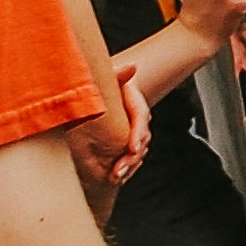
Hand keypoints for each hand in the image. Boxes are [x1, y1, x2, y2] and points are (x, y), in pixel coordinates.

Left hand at [66, 72, 148, 209]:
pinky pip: (130, 157)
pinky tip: (116, 178)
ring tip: (116, 178)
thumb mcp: (110, 75)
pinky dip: (125, 168)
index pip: (141, 119)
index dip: (138, 135)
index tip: (132, 148)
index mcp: (136, 103)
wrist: (104, 89)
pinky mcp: (125, 141)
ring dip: (129, 166)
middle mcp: (138, 120)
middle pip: (141, 140)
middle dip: (132, 158)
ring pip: (138, 152)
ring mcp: (133, 131)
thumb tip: (131, 67)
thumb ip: (119, 73)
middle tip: (119, 171)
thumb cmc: (106, 82)